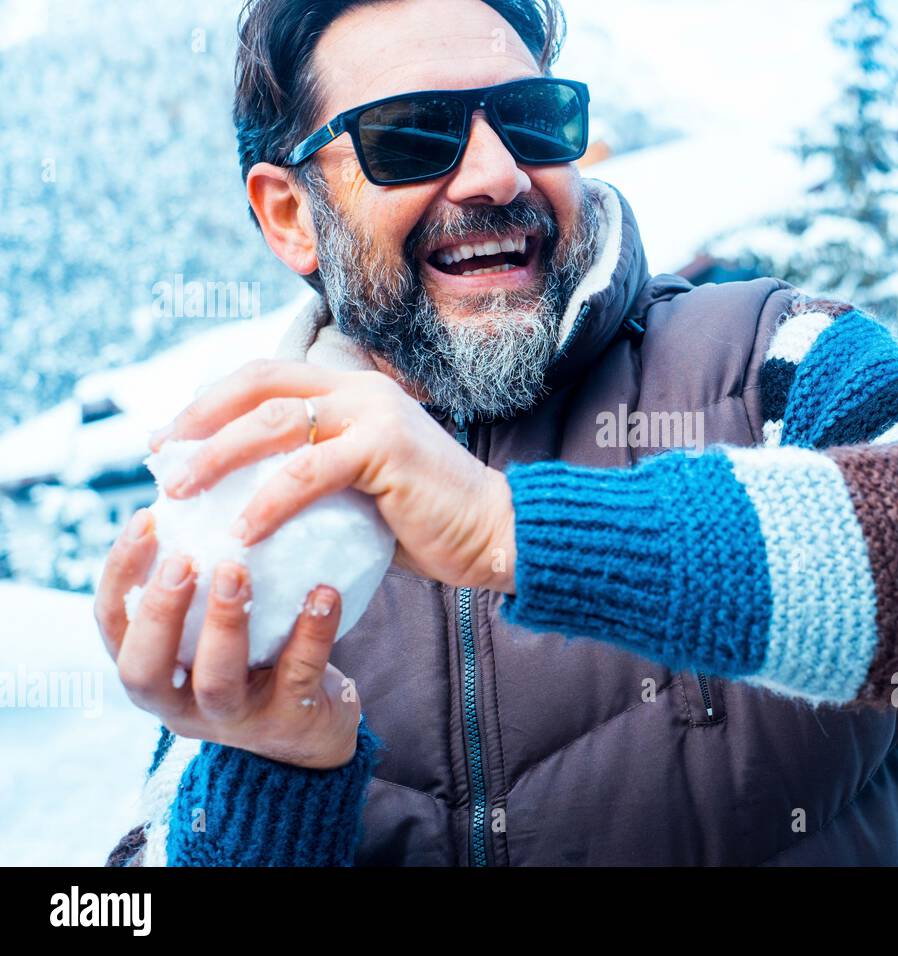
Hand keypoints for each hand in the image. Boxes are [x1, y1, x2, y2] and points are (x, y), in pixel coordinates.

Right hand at [94, 508, 360, 768]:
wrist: (313, 726)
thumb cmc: (255, 654)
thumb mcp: (211, 624)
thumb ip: (198, 573)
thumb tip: (186, 475)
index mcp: (153, 669)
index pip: (113, 625)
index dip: (121, 574)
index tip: (147, 518)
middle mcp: (180, 703)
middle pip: (145, 668)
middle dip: (161, 611)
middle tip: (185, 558)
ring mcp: (236, 719)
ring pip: (216, 680)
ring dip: (225, 622)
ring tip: (239, 570)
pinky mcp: (291, 719)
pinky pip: (298, 674)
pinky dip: (311, 631)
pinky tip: (324, 591)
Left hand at [147, 359, 515, 592]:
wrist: (496, 534)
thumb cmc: (428, 522)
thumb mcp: (359, 491)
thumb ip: (313, 480)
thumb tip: (242, 503)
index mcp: (353, 391)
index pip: (266, 377)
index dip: (210, 402)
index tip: (169, 439)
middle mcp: (360, 390)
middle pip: (258, 384)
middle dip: (199, 418)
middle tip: (160, 458)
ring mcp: (374, 414)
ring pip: (274, 421)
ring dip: (217, 455)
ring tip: (181, 492)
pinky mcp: (385, 448)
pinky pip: (308, 471)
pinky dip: (267, 501)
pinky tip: (242, 530)